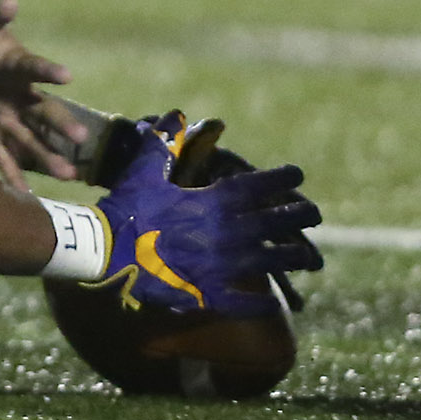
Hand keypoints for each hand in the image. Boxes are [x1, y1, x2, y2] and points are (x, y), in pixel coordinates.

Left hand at [0, 0, 93, 189]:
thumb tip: (8, 1)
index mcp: (18, 68)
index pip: (35, 69)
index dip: (48, 71)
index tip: (66, 76)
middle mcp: (20, 96)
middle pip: (43, 112)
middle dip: (60, 125)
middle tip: (81, 139)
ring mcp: (7, 117)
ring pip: (30, 139)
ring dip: (47, 156)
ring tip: (68, 175)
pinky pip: (3, 156)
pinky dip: (13, 175)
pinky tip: (25, 196)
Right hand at [90, 121, 319, 319]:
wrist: (105, 250)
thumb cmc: (126, 207)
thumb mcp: (144, 169)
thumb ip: (165, 142)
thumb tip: (179, 114)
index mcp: (214, 200)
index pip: (259, 186)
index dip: (282, 178)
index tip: (298, 174)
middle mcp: (227, 232)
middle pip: (275, 222)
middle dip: (299, 215)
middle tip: (315, 213)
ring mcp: (222, 265)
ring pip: (271, 261)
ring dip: (293, 257)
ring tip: (311, 258)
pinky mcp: (209, 294)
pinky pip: (245, 302)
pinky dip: (262, 304)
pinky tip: (276, 305)